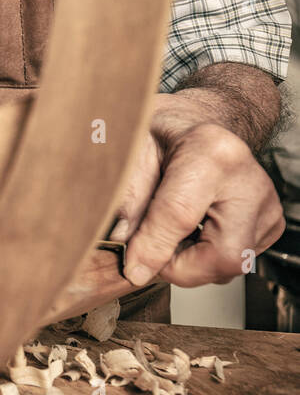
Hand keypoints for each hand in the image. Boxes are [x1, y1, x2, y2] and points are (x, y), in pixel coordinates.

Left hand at [109, 90, 284, 287]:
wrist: (197, 125)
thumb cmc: (162, 134)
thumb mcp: (131, 151)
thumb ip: (126, 194)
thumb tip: (122, 240)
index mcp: (212, 152)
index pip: (181, 214)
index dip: (153, 248)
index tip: (133, 269)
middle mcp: (249, 180)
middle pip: (223, 254)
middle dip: (180, 267)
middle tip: (149, 251)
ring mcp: (267, 204)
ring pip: (231, 265)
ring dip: (190, 262)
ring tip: (168, 233)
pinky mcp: (271, 223)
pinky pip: (237, 260)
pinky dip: (206, 257)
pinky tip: (191, 231)